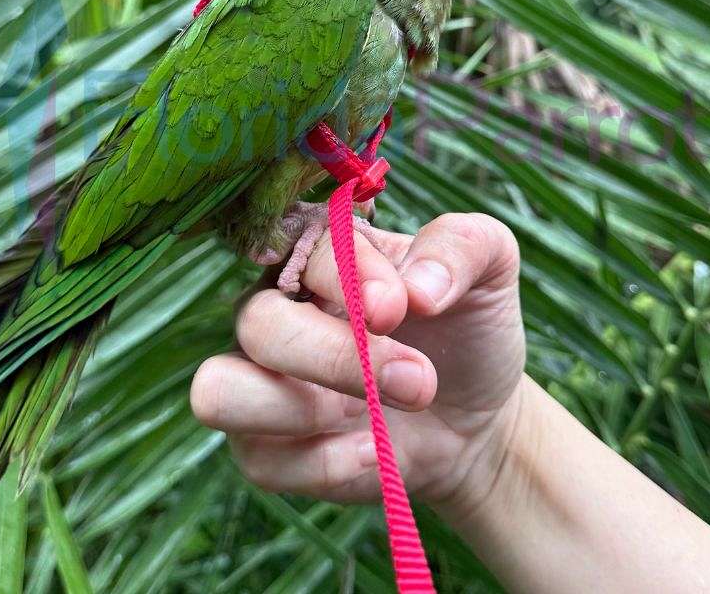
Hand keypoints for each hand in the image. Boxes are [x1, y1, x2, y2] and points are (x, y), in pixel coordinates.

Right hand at [190, 212, 525, 512]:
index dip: (348, 281)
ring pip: (218, 391)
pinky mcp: (265, 446)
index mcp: (320, 252)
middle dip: (338, 357)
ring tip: (380, 416)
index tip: (400, 307)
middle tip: (418, 378)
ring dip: (307, 409)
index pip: (301, 250)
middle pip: (255, 323)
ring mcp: (262, 378)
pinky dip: (326, 464)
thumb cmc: (468, 326)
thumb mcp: (491, 265)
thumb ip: (462, 245)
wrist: (479, 412)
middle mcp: (277, 307)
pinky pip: (258, 460)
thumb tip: (418, 287)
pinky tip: (375, 451)